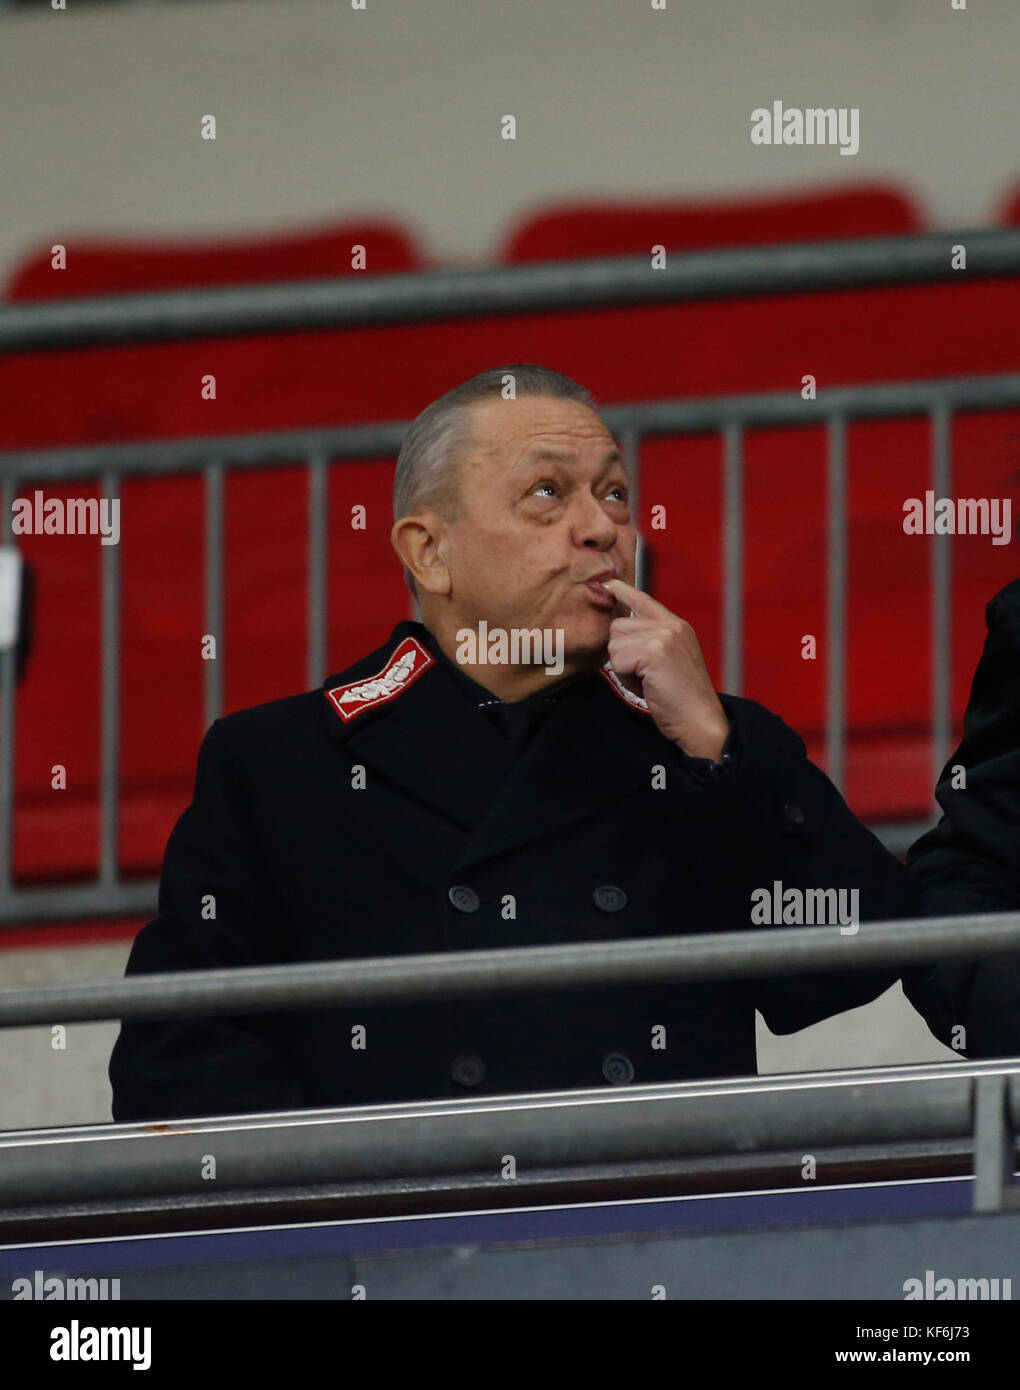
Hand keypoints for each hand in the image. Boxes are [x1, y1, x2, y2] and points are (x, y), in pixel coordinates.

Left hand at [603, 578, 729, 760]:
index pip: (645, 602)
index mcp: (678, 627)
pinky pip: (618, 662)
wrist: (700, 720)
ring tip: (649, 682)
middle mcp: (672, 626)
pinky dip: (627, 680)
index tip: (608, 584)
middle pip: (618, 628)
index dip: (624, 593)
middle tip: (646, 677)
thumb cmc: (683, 699)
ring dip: (625, 669)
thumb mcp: (670, 661)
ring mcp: (664, 636)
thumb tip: (619, 635)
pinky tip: (648, 687)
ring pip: (615, 645)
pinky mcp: (654, 651)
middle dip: (623, 656)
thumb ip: (652, 642)